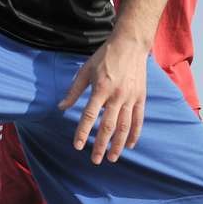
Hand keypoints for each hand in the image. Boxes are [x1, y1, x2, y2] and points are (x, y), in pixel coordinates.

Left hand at [57, 34, 148, 163]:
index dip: (83, 132)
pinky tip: (129, 145)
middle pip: (108, 126)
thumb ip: (74, 91)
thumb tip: (61, 108)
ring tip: (112, 158)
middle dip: (101, 145)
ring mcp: (130, 97)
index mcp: (101, 89)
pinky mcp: (141, 97)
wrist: (130, 44)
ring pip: (124, 126)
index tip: (78, 146)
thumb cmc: (105, 56)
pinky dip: (134, 133)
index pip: (89, 115)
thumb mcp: (85, 70)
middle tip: (95, 160)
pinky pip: (138, 119)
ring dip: (118, 144)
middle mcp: (116, 96)